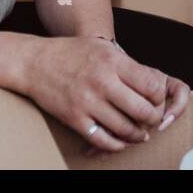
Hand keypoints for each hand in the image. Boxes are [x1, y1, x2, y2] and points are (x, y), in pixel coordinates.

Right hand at [23, 37, 189, 151]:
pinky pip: (103, 140)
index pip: (151, 85)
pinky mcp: (75, 118)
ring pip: (125, 129)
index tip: (156, 100)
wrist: (34, 62)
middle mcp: (102, 81)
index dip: (159, 97)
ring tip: (139, 134)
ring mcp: (88, 101)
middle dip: (152, 119)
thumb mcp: (101, 47)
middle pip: (143, 111)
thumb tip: (152, 82)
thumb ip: (126, 63)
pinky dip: (116, 144)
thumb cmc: (70, 52)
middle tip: (151, 120)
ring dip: (137, 135)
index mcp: (112, 61)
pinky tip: (120, 141)